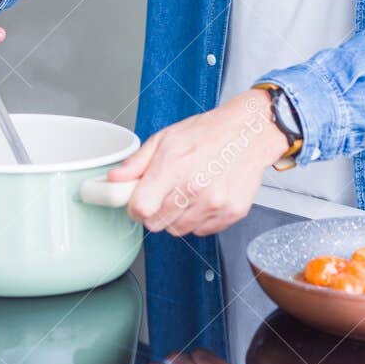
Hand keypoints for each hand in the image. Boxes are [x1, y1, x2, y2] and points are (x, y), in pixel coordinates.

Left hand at [106, 87, 286, 236]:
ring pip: (179, 230)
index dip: (134, 208)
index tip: (138, 202)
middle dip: (155, 212)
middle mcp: (195, 188)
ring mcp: (215, 203)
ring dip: (177, 217)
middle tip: (165, 194)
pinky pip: (203, 231)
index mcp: (173, 167)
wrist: (249, 133)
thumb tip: (115, 179)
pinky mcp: (232, 213)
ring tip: (187, 193)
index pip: (140, 209)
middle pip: (157, 224)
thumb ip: (137, 162)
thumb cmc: (208, 133)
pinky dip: (199, 219)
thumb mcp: (166, 138)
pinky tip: (205, 198)